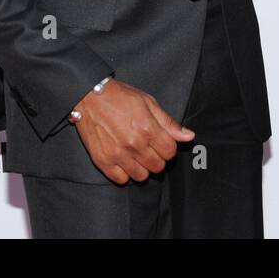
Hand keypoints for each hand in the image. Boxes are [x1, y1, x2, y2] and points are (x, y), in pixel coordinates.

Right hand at [71, 79, 194, 184]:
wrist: (90, 97)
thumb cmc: (120, 97)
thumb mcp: (149, 103)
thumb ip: (169, 123)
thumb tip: (188, 136)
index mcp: (148, 129)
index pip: (170, 152)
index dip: (168, 148)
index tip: (162, 143)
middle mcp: (134, 144)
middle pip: (157, 166)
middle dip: (158, 159)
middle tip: (149, 149)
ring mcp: (117, 154)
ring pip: (141, 176)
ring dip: (142, 168)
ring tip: (137, 156)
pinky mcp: (102, 160)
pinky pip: (120, 180)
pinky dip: (124, 173)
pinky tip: (124, 161)